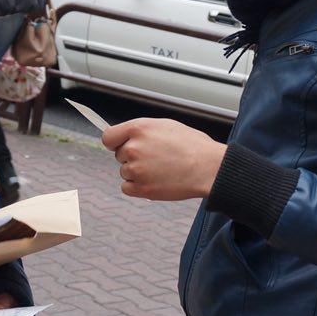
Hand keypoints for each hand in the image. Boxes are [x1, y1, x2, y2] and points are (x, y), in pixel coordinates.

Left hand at [102, 118, 226, 200]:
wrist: (208, 167)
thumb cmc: (192, 145)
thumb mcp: (165, 126)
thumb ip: (142, 131)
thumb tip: (126, 136)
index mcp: (138, 129)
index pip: (108, 137)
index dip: (115, 142)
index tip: (120, 146)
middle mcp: (133, 148)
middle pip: (119, 156)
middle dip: (133, 157)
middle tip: (156, 158)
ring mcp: (136, 169)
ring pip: (125, 172)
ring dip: (137, 173)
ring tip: (161, 170)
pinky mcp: (141, 189)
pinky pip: (127, 188)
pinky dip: (137, 188)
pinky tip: (155, 181)